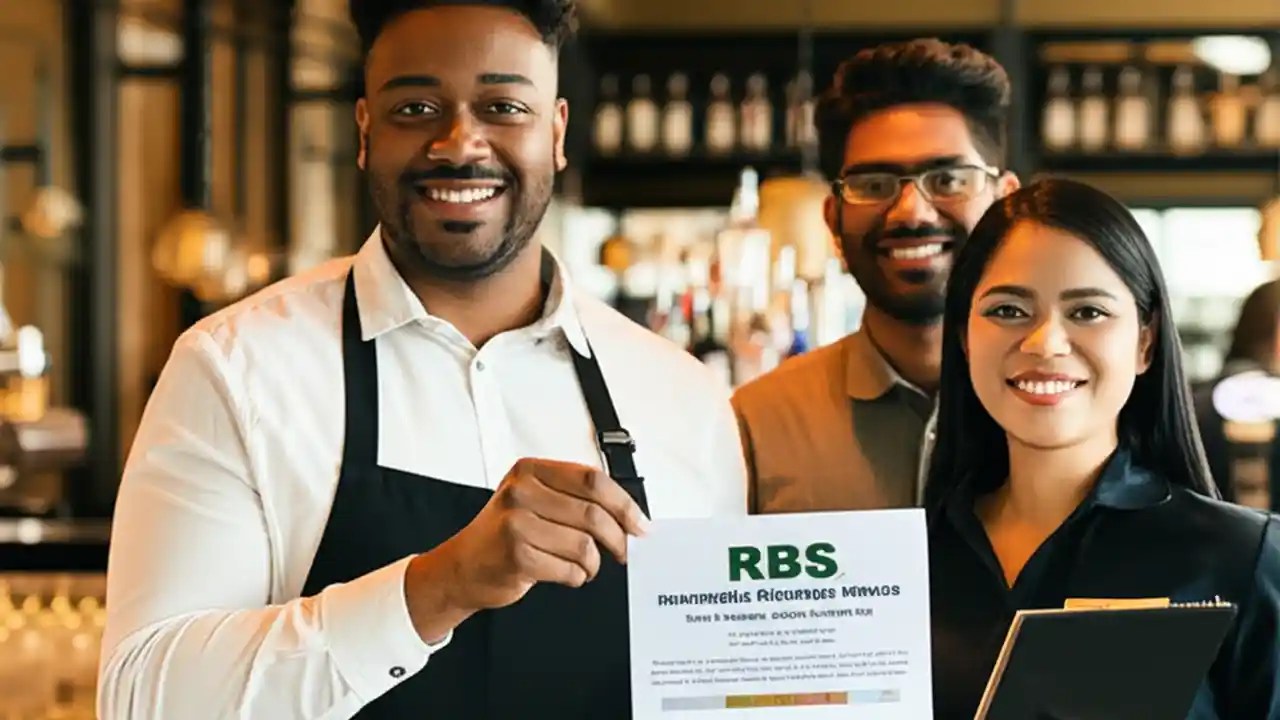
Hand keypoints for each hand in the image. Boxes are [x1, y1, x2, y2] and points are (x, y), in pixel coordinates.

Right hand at [405, 458, 647, 641]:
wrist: (462, 568)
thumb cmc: (503, 535)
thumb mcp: (532, 500)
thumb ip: (573, 498)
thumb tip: (627, 514)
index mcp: (530, 471)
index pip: (593, 480)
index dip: (624, 504)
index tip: (640, 523)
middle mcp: (521, 491)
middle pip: (593, 513)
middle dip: (618, 538)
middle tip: (624, 551)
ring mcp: (516, 523)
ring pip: (584, 544)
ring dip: (593, 563)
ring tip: (585, 566)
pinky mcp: (517, 555)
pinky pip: (569, 569)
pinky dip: (576, 576)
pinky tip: (566, 574)